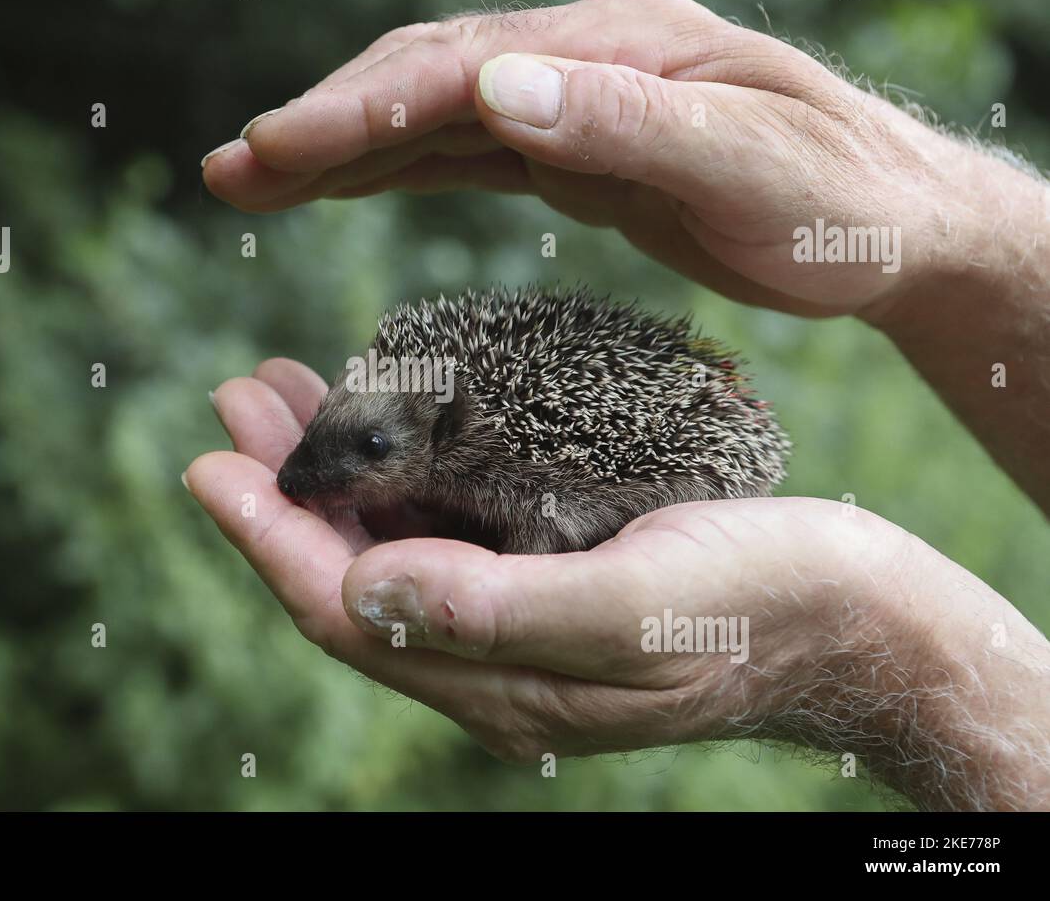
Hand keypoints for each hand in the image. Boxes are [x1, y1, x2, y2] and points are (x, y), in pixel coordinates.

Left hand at [187, 358, 1049, 809]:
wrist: (860, 613)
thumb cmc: (766, 604)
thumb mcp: (639, 608)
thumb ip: (501, 612)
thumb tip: (367, 590)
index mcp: (502, 679)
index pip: (345, 615)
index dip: (268, 541)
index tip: (209, 465)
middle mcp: (492, 656)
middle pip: (347, 573)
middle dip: (283, 490)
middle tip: (238, 399)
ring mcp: (517, 614)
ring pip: (388, 543)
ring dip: (331, 469)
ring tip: (284, 391)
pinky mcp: (549, 570)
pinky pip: (445, 523)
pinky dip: (399, 467)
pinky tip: (384, 414)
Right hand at [202, 0, 1036, 319]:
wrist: (892, 226)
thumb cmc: (839, 202)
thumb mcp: (749, 168)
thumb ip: (625, 125)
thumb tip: (496, 85)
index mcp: (622, 45)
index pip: (464, 69)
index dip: (365, 109)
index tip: (280, 147)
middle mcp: (586, 57)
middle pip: (427, 80)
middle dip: (323, 124)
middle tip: (230, 169)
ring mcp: (577, 98)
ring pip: (433, 115)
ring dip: (341, 147)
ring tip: (252, 180)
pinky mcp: (577, 146)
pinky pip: (466, 153)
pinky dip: (394, 167)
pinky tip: (341, 182)